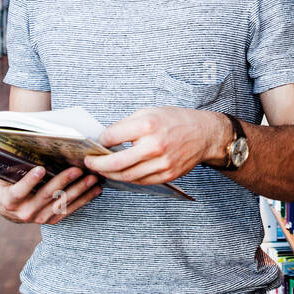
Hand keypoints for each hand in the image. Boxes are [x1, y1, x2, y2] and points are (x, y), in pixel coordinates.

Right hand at [0, 161, 101, 224]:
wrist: (10, 208)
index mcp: (8, 201)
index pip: (18, 192)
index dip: (28, 182)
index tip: (39, 169)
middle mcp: (25, 212)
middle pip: (45, 196)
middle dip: (62, 182)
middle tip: (76, 169)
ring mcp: (41, 217)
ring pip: (62, 203)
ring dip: (79, 191)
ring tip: (91, 177)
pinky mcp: (54, 218)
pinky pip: (72, 209)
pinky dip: (85, 199)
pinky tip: (97, 188)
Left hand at [86, 106, 228, 184]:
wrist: (204, 134)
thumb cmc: (176, 120)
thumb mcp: (149, 112)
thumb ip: (127, 125)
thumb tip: (106, 138)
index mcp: (148, 125)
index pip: (112, 137)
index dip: (100, 141)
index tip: (97, 143)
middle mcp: (155, 146)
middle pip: (116, 163)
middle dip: (98, 165)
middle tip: (89, 163)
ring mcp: (162, 163)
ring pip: (127, 176)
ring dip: (110, 174)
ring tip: (103, 170)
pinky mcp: (167, 175)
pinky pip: (141, 181)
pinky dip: (128, 178)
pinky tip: (122, 173)